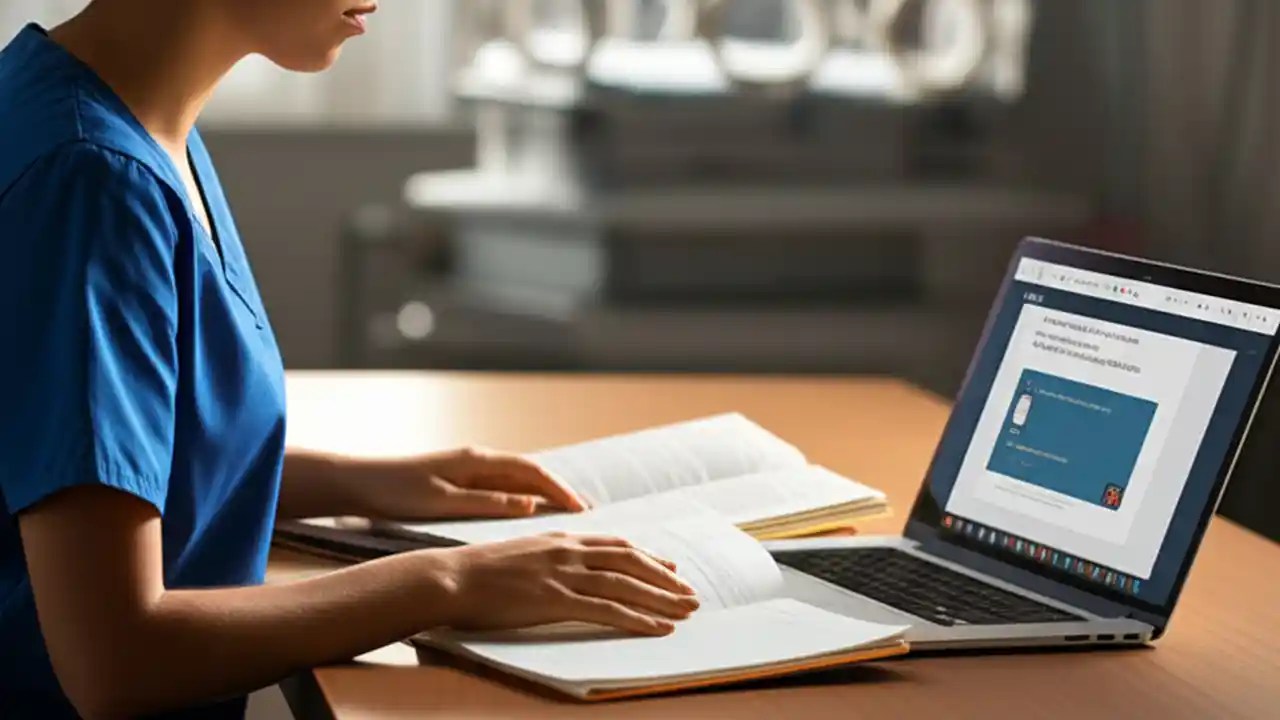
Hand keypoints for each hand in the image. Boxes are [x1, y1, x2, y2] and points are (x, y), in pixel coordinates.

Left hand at [357, 447, 587, 519]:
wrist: (358, 482)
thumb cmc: (396, 493)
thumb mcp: (444, 502)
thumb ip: (488, 502)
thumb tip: (530, 504)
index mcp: (477, 461)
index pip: (531, 472)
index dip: (559, 490)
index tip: (581, 509)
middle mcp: (477, 459)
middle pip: (530, 472)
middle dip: (559, 490)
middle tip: (586, 512)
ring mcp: (468, 467)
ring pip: (517, 478)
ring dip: (543, 493)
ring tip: (566, 512)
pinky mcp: (459, 478)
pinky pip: (502, 484)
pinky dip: (523, 495)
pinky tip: (529, 509)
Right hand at [437, 533, 699, 635]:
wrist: (451, 577)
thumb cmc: (478, 571)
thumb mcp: (521, 553)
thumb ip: (549, 556)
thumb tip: (564, 568)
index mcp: (561, 538)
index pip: (616, 545)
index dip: (648, 557)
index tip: (671, 568)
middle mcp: (569, 551)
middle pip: (631, 562)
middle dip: (665, 579)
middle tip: (690, 594)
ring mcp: (563, 574)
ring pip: (626, 585)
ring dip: (661, 599)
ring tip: (686, 612)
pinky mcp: (556, 599)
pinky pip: (608, 610)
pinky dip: (638, 619)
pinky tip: (658, 628)